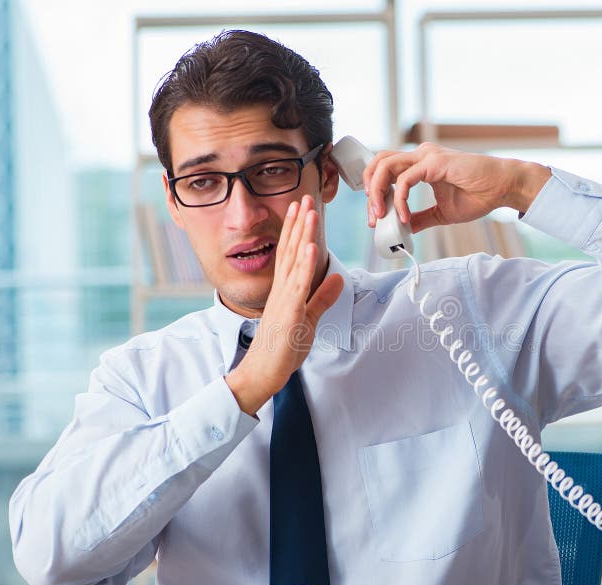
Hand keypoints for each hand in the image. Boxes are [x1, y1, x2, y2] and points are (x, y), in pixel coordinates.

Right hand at [225, 195, 343, 414]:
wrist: (264, 370)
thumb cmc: (282, 347)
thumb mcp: (308, 318)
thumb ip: (323, 298)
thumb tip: (337, 278)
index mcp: (286, 289)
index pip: (291, 253)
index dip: (297, 230)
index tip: (302, 209)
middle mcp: (282, 289)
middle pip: (291, 249)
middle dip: (298, 223)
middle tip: (304, 197)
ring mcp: (285, 298)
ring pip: (294, 260)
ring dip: (302, 235)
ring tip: (308, 212)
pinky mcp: (289, 311)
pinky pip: (298, 284)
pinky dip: (304, 264)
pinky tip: (309, 246)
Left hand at [362, 142, 550, 232]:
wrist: (502, 188)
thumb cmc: (478, 195)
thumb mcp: (441, 213)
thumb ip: (420, 218)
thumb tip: (404, 229)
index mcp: (420, 164)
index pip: (385, 170)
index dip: (375, 192)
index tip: (375, 218)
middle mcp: (420, 155)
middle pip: (379, 163)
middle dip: (369, 191)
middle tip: (373, 217)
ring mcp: (426, 156)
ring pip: (385, 166)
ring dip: (378, 193)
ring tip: (381, 215)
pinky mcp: (434, 162)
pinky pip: (405, 179)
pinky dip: (400, 199)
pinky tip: (405, 217)